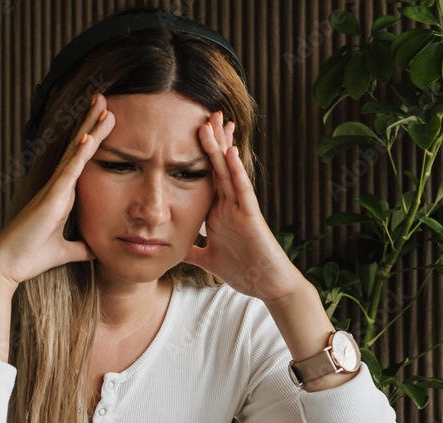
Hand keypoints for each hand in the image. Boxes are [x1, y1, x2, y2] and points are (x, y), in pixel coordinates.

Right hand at [0, 93, 115, 287]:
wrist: (6, 266)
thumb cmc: (29, 257)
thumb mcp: (64, 252)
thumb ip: (79, 248)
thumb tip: (95, 250)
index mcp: (61, 197)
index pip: (80, 162)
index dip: (92, 140)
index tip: (105, 119)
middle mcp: (57, 188)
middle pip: (77, 149)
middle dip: (91, 123)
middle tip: (103, 98)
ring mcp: (53, 191)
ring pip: (75, 154)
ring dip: (89, 130)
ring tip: (102, 106)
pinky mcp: (51, 200)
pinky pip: (68, 173)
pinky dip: (79, 155)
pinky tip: (89, 137)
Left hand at [182, 111, 307, 303]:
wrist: (268, 286)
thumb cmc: (244, 271)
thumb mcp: (208, 260)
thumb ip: (193, 251)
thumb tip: (174, 250)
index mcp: (218, 213)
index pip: (205, 179)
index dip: (198, 158)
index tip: (187, 136)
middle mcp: (229, 206)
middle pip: (217, 168)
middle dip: (211, 142)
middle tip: (203, 115)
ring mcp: (241, 209)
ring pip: (228, 172)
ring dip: (220, 148)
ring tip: (212, 122)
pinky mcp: (251, 216)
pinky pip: (242, 190)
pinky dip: (236, 171)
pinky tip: (230, 153)